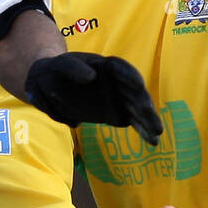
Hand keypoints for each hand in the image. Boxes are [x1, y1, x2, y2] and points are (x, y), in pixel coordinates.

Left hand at [25, 52, 163, 145]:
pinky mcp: (117, 115)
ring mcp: (120, 99)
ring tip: (157, 132)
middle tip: (148, 112)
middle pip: (134, 91)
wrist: (50, 86)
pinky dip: (143, 131)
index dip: (129, 75)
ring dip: (148, 120)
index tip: (137, 83)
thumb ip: (73, 69)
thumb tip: (91, 77)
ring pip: (138, 109)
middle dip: (143, 101)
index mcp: (106, 65)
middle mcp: (118, 81)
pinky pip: (133, 123)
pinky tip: (153, 141)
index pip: (121, 68)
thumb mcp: (60, 65)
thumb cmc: (55, 72)